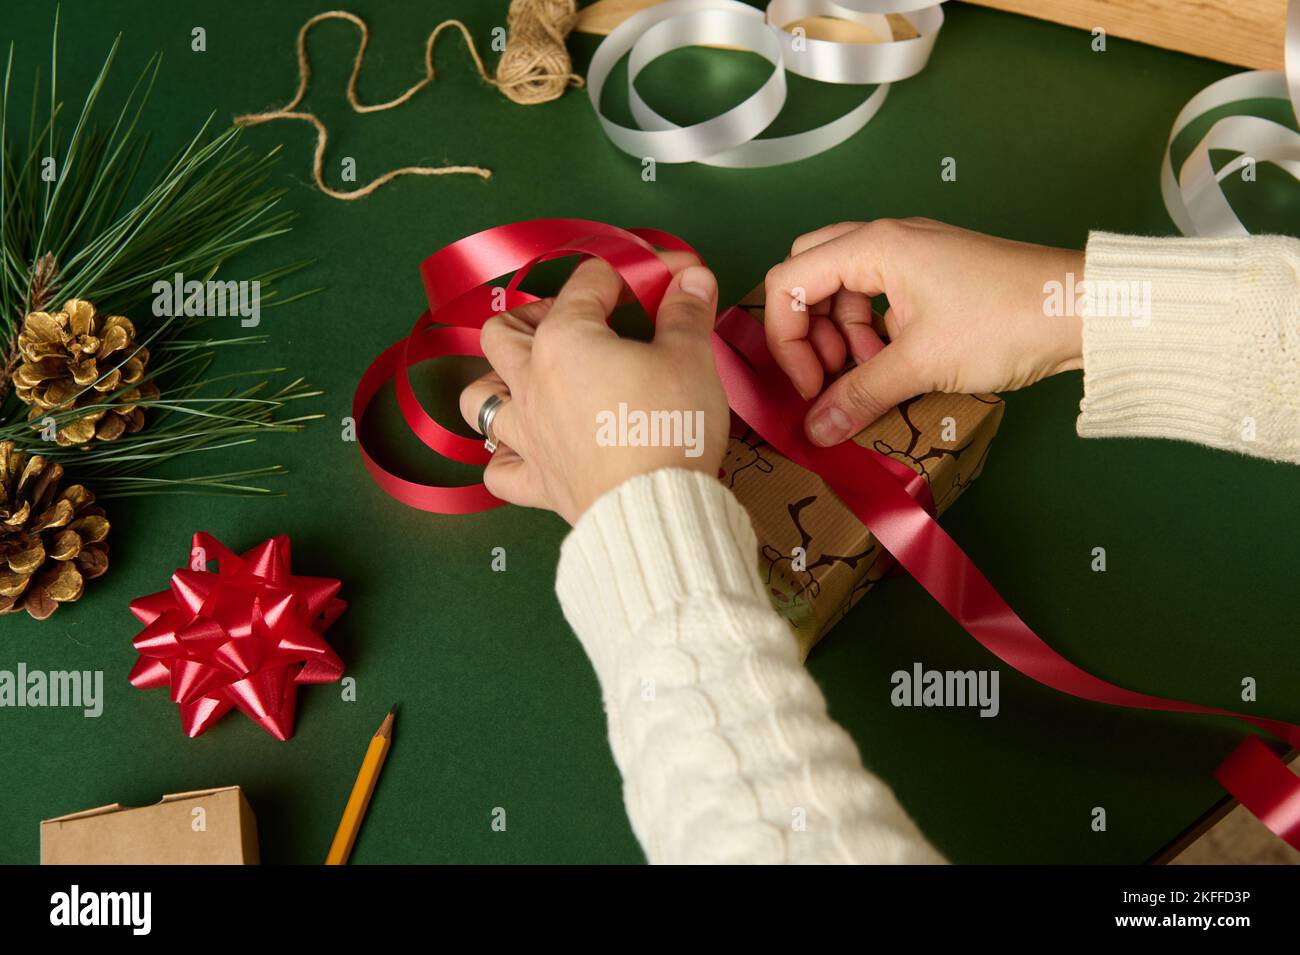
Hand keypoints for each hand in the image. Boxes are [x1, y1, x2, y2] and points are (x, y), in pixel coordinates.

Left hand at [458, 257, 729, 524]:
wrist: (656, 509)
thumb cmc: (670, 426)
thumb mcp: (690, 358)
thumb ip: (686, 312)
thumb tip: (692, 276)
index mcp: (565, 339)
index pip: (591, 282)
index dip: (635, 272)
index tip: (671, 278)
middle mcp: (531, 382)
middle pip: (503, 331)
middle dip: (535, 316)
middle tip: (579, 323)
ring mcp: (526, 434)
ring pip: (479, 398)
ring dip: (498, 384)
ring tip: (532, 381)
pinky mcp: (536, 481)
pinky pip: (499, 470)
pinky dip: (506, 458)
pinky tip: (528, 451)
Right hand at [763, 218, 1084, 445]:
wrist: (1085, 311)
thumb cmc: (1009, 319)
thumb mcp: (922, 364)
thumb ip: (860, 395)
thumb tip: (816, 429)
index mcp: (875, 246)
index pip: (790, 280)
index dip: (786, 338)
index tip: (808, 384)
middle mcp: (888, 243)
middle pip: (811, 278)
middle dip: (808, 332)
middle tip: (825, 375)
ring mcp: (912, 260)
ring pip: (845, 295)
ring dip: (844, 341)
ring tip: (870, 378)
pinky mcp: (934, 281)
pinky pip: (879, 306)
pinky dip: (874, 340)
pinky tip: (894, 371)